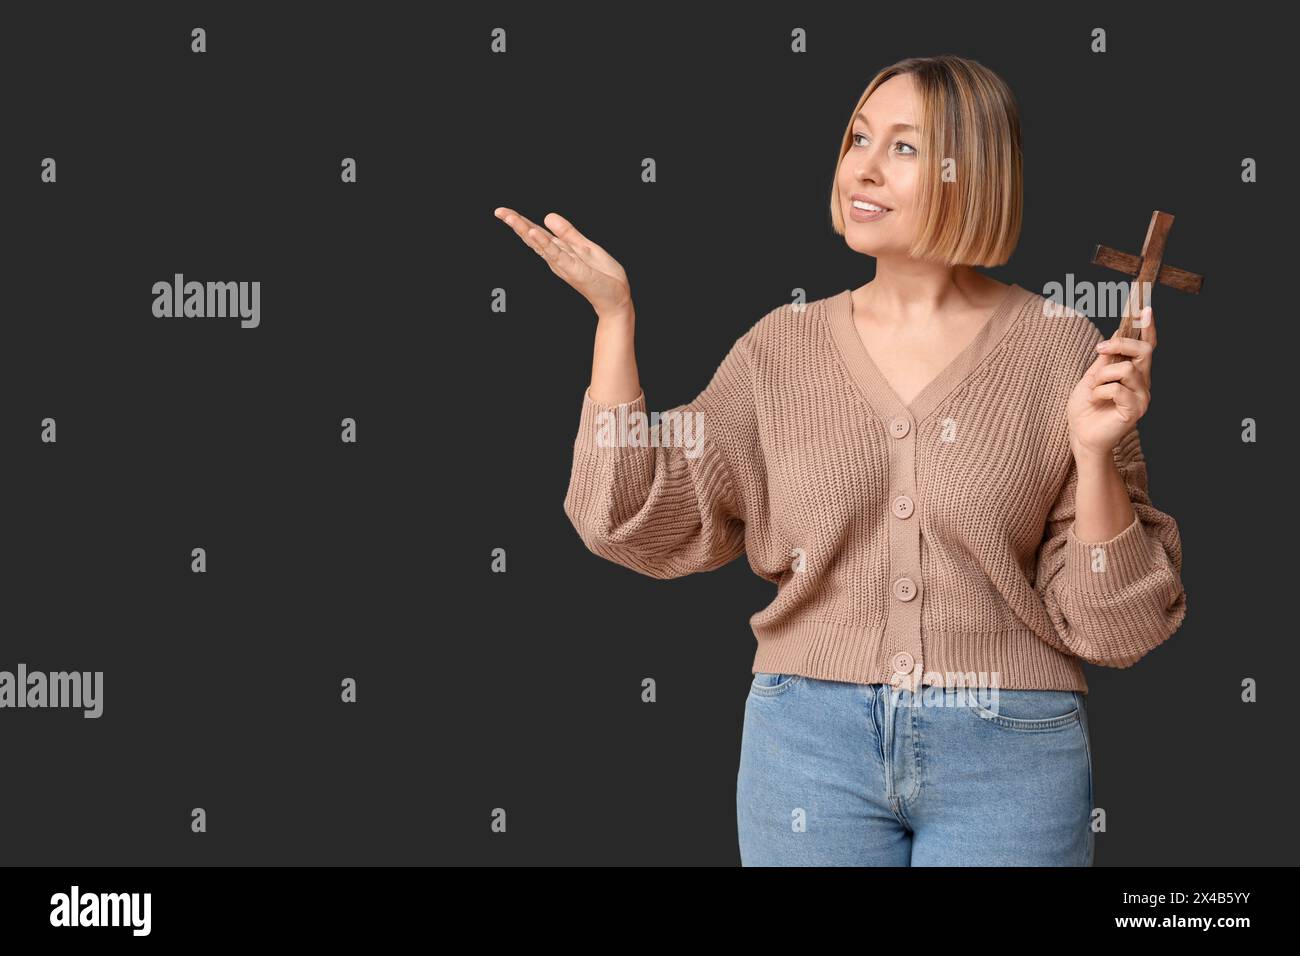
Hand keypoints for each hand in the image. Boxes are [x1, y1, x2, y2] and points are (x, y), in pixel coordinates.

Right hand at [493, 207, 633, 318]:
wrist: (617, 297)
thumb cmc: (602, 275)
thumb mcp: (584, 247)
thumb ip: (567, 233)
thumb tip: (547, 216)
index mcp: (559, 251)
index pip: (536, 233)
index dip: (520, 221)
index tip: (503, 211)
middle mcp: (557, 259)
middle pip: (533, 238)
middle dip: (515, 224)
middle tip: (498, 211)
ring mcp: (564, 264)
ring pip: (541, 245)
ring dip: (525, 230)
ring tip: (510, 218)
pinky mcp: (574, 269)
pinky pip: (557, 254)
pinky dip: (545, 244)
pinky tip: (534, 233)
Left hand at [1066, 304, 1156, 459]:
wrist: (1080, 436)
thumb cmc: (1085, 409)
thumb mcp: (1092, 376)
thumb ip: (1106, 358)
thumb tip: (1117, 333)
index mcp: (1134, 374)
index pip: (1147, 347)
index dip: (1148, 327)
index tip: (1145, 307)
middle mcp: (1143, 384)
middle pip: (1144, 351)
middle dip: (1121, 344)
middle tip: (1100, 348)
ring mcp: (1142, 398)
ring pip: (1127, 369)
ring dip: (1103, 375)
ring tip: (1094, 388)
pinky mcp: (1135, 411)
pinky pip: (1118, 388)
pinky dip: (1100, 391)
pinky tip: (1096, 400)